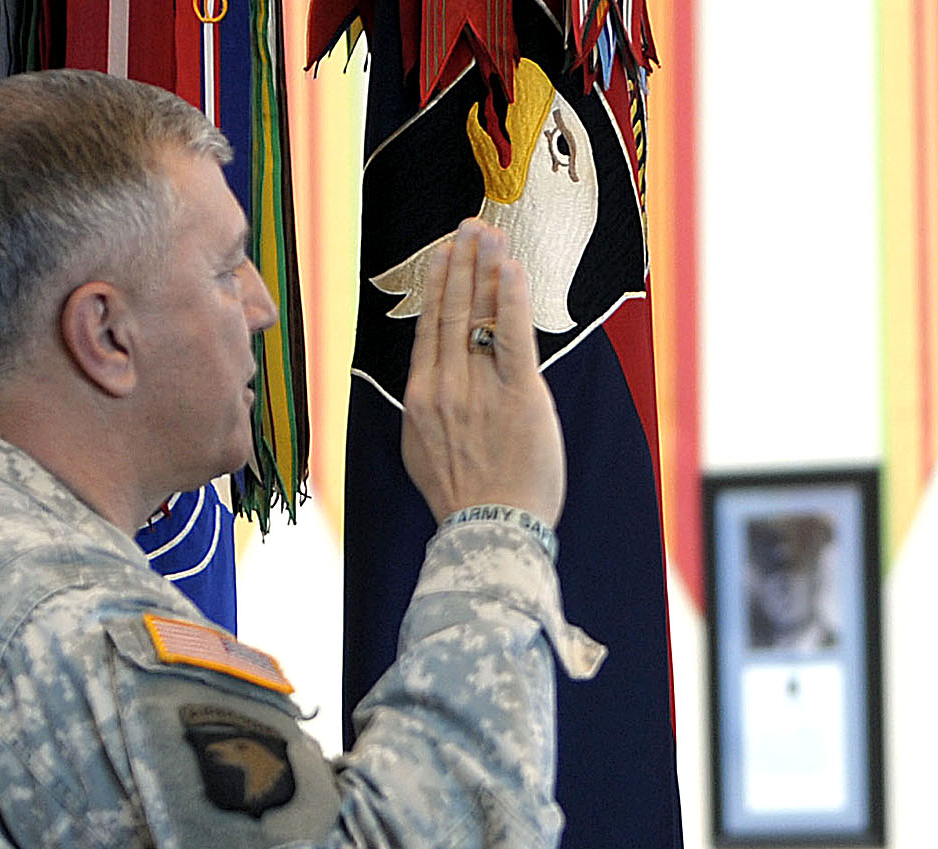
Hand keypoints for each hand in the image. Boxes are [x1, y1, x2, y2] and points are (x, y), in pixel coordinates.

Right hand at [402, 219, 565, 525]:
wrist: (489, 532)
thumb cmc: (466, 504)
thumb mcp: (425, 455)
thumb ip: (429, 416)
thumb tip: (433, 394)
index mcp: (421, 399)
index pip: (429, 329)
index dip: (438, 288)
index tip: (443, 257)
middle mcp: (444, 385)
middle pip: (450, 311)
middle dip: (459, 263)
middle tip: (467, 228)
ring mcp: (478, 388)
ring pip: (479, 315)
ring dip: (484, 267)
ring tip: (487, 233)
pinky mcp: (517, 394)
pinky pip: (512, 334)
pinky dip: (511, 297)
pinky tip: (511, 267)